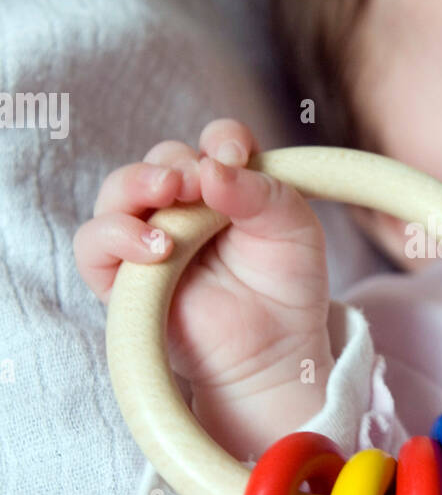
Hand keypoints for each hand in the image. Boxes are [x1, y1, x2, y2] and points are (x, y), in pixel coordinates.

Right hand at [73, 118, 333, 416]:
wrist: (274, 355)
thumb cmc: (285, 290)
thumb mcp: (294, 231)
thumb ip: (263, 194)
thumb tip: (213, 169)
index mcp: (225, 186)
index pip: (213, 143)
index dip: (221, 139)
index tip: (238, 155)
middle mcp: (181, 206)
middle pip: (159, 161)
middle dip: (174, 162)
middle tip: (195, 181)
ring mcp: (147, 239)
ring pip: (116, 193)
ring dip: (136, 184)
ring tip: (170, 198)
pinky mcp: (122, 279)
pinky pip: (94, 246)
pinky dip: (115, 236)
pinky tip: (156, 247)